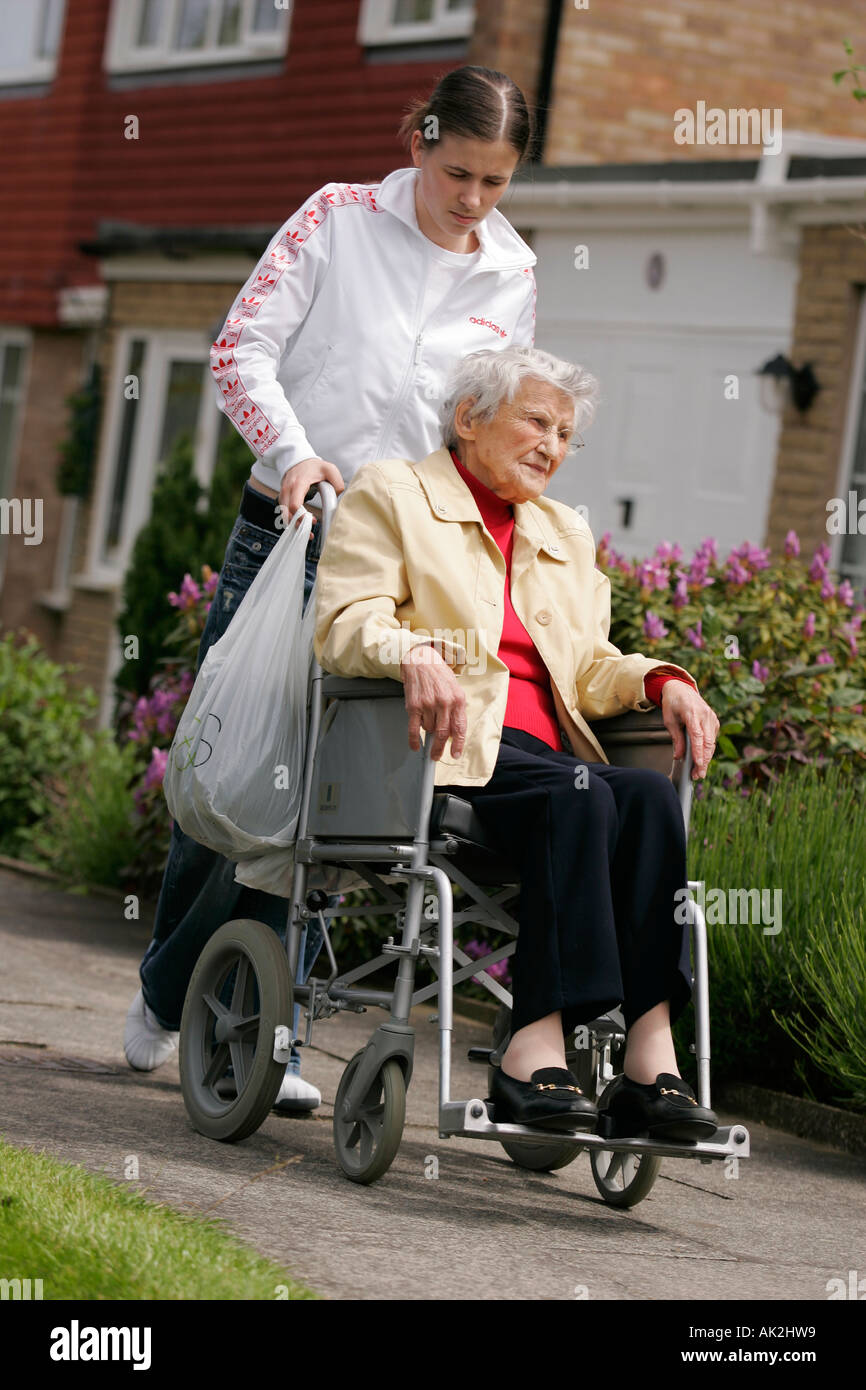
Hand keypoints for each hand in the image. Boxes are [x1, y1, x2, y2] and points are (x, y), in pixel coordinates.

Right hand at [279, 457, 344, 527]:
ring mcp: (283, 494)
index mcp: (299, 483)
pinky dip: (291, 519)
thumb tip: (338, 496)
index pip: (294, 505)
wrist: (299, 460)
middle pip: (287, 513)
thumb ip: (337, 482)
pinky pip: (284, 512)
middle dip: (298, 524)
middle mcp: (288, 489)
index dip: (302, 516)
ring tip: (306, 530)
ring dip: (294, 524)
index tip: (313, 521)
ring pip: (284, 514)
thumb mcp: (330, 469)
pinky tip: (300, 523)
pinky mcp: (283, 498)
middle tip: (310, 529)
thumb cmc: (314, 466)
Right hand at [400, 644, 466, 760]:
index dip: (457, 744)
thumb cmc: (439, 675)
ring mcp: (428, 704)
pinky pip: (414, 729)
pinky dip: (414, 740)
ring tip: (427, 717)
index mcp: (458, 700)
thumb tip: (453, 733)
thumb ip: (456, 711)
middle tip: (436, 756)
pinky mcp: (414, 706)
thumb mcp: (454, 689)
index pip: (459, 728)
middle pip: (443, 734)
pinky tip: (415, 746)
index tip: (455, 754)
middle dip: (439, 748)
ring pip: (429, 729)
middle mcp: (444, 703)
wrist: (421, 660)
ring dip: (428, 729)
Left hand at [660, 682, 718, 778]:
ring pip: (712, 742)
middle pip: (708, 742)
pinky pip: (712, 738)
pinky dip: (708, 750)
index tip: (698, 765)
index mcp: (692, 712)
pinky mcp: (714, 720)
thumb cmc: (673, 703)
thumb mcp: (669, 720)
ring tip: (699, 771)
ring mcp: (711, 717)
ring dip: (706, 758)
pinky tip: (702, 759)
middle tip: (698, 775)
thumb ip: (676, 738)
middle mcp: (705, 714)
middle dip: (704, 761)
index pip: (697, 736)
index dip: (698, 752)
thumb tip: (679, 756)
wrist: (681, 688)